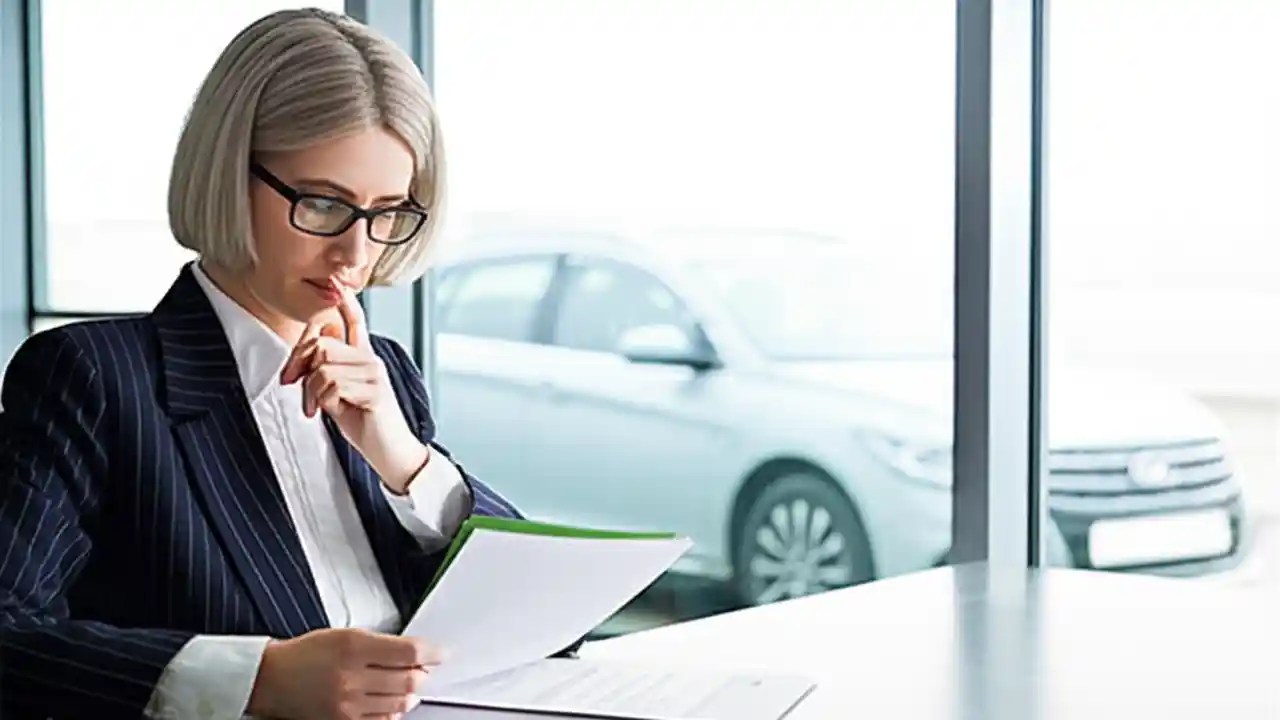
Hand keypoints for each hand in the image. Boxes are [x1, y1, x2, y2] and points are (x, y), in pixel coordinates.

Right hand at [247, 628, 440, 719]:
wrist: (273, 679)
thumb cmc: (308, 653)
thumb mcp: (345, 634)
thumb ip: (381, 644)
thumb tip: (416, 654)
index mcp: (353, 646)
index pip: (409, 653)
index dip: (433, 654)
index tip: (441, 653)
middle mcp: (352, 677)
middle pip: (410, 681)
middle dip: (423, 674)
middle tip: (424, 669)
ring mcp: (348, 704)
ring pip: (401, 703)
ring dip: (411, 694)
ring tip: (407, 685)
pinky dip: (394, 712)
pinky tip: (391, 703)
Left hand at [280, 287, 428, 491]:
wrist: (389, 451)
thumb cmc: (363, 422)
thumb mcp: (335, 394)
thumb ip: (323, 373)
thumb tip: (303, 361)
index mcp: (363, 357)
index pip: (354, 321)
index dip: (345, 302)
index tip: (340, 285)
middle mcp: (371, 359)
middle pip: (323, 343)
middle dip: (299, 363)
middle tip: (291, 384)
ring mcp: (375, 373)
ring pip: (323, 366)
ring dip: (312, 391)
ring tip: (319, 407)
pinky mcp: (375, 390)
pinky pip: (332, 385)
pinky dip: (324, 401)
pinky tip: (336, 411)